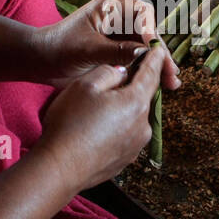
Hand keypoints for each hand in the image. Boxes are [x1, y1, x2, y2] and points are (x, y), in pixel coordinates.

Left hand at [32, 0, 180, 90]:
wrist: (41, 62)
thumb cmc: (59, 48)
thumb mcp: (88, 49)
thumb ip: (116, 50)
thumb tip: (143, 52)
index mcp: (111, 7)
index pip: (142, 12)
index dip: (151, 30)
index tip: (152, 50)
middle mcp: (120, 19)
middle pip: (149, 33)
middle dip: (161, 54)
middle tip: (172, 74)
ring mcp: (120, 37)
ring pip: (147, 50)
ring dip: (159, 66)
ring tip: (171, 84)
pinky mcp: (118, 54)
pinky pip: (139, 61)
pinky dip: (148, 72)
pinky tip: (159, 85)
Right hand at [37, 48, 166, 190]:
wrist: (60, 168)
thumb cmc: (70, 123)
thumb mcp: (85, 85)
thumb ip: (109, 72)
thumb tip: (122, 73)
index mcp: (136, 102)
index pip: (151, 75)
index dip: (154, 60)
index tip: (158, 50)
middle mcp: (143, 125)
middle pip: (141, 98)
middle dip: (129, 88)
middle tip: (109, 83)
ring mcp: (135, 146)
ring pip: (132, 118)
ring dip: (119, 111)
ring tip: (93, 113)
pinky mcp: (125, 160)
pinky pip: (124, 136)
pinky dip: (114, 130)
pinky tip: (93, 132)